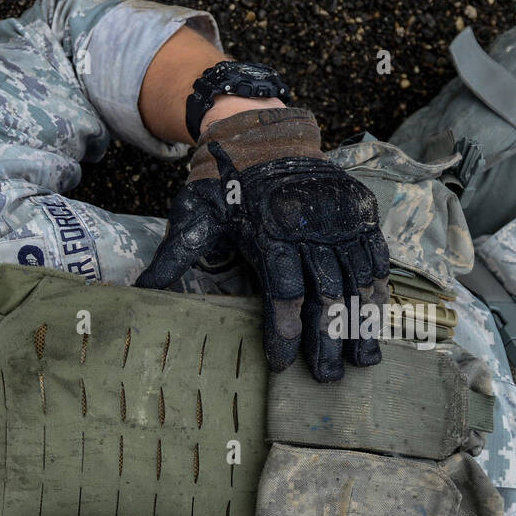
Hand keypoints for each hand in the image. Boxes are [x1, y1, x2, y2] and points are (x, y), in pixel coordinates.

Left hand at [136, 107, 392, 382]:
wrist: (263, 135)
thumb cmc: (224, 186)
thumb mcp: (194, 218)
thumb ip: (173, 257)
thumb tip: (138, 292)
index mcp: (269, 230)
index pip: (284, 291)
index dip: (285, 330)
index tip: (283, 364)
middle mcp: (311, 224)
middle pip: (324, 293)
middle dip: (326, 340)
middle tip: (327, 380)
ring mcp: (340, 218)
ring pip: (356, 279)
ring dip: (360, 324)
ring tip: (361, 363)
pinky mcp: (360, 212)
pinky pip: (375, 257)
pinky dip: (377, 291)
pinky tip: (375, 321)